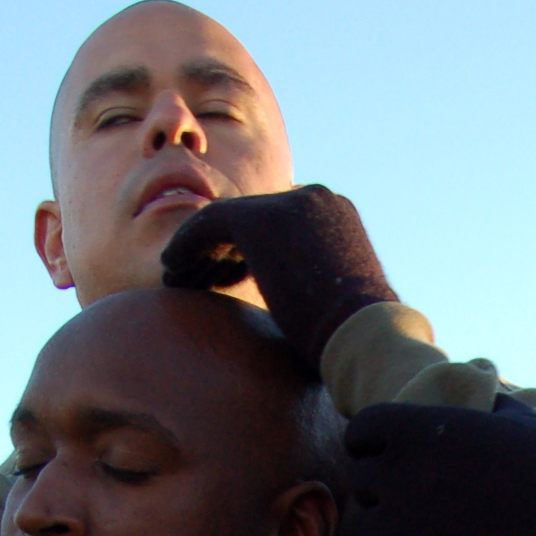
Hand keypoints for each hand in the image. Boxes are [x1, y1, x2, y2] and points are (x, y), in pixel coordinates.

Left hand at [159, 186, 394, 362]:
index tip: (225, 278)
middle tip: (193, 279)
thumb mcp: (342, 303)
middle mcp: (316, 197)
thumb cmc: (360, 338)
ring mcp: (288, 203)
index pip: (279, 219)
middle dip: (218, 248)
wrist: (365, 335)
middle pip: (251, 214)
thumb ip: (322, 287)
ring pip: (226, 218)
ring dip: (198, 249)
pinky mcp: (259, 221)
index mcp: (338, 213)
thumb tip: (311, 310)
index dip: (246, 249)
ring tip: (177, 280)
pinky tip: (170, 271)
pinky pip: (206, 223)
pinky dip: (185, 246)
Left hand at [346, 401, 535, 535]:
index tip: (400, 466)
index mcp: (419, 425)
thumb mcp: (508, 414)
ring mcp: (408, 523)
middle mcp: (404, 470)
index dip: (374, 450)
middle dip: (385, 497)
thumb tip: (469, 389)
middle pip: (362, 487)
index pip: (359, 434)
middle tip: (424, 511)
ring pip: (370, 535)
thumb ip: (469, 405)